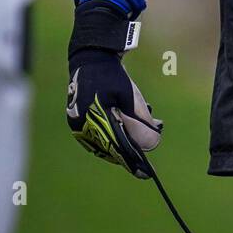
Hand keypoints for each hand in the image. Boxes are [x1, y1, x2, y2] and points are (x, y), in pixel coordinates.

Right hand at [65, 3, 161, 178]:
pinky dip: (115, 137)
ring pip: (106, 145)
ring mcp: (79, 127)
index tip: (146, 174)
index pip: (119, 147)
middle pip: (112, 149)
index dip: (134, 161)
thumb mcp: (131, 96)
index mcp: (95, 119)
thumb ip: (140, 119)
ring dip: (124, 143)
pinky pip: (99, 138)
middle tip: (147, 160)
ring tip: (143, 131)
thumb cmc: (112, 76)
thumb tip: (153, 141)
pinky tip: (127, 128)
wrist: (91, 59)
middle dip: (132, 151)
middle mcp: (83, 127)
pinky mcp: (79, 124)